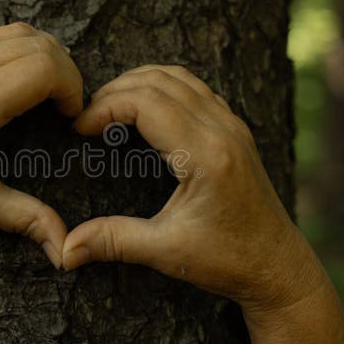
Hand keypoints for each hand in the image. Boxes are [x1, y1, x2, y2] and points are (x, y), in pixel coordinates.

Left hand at [0, 23, 82, 267]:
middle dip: (66, 71)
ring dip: (45, 56)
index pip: (44, 67)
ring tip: (48, 94)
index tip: (71, 117)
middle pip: (38, 43)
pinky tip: (18, 86)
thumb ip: (28, 220)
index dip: (73, 87)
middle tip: (65, 106)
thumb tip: (66, 252)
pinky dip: (20, 51)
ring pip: (18, 32)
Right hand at [61, 65, 324, 313]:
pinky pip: (195, 88)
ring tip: (108, 110)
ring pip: (178, 77)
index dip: (105, 107)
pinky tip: (143, 113)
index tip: (80, 131)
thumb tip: (64, 250)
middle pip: (158, 80)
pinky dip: (162, 87)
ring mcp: (232, 126)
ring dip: (138, 83)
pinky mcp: (235, 130)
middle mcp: (223, 130)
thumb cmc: (229, 261)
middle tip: (88, 119)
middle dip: (114, 91)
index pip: (146, 101)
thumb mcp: (166, 252)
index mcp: (206, 154)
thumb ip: (113, 241)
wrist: (278, 267)